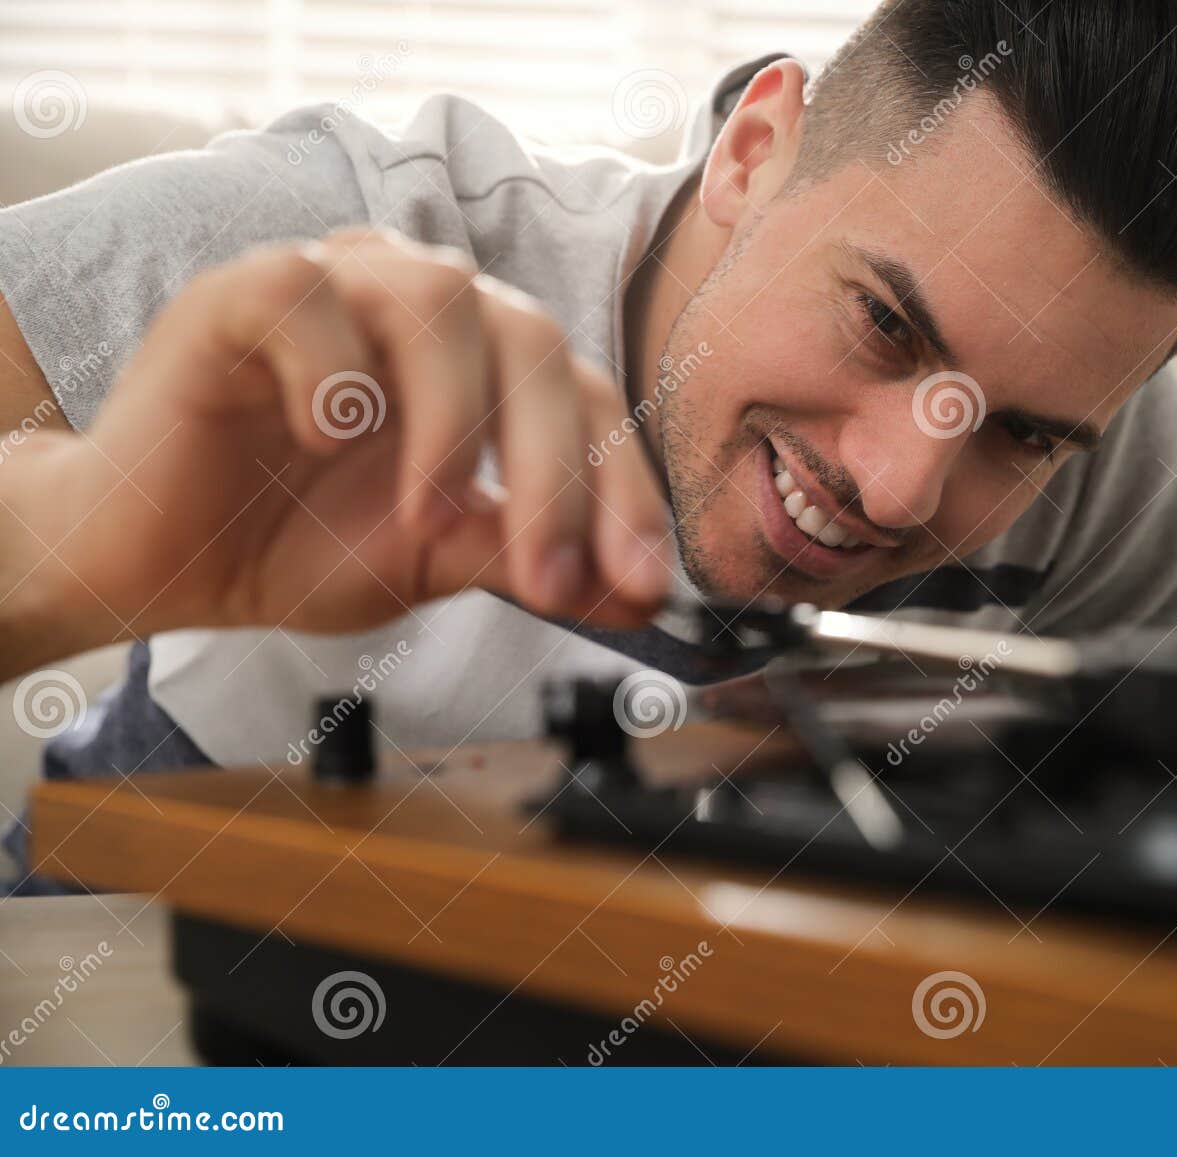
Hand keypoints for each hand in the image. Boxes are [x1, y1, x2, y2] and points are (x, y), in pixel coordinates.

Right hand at [10, 227, 671, 647]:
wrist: (162, 562)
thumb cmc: (297, 544)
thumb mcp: (436, 562)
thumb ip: (531, 560)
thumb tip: (645, 598)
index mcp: (486, 362)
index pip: (588, 400)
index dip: (623, 492)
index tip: (643, 586)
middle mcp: (426, 308)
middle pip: (536, 343)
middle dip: (556, 470)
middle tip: (547, 578)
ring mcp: (339, 286)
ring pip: (442, 299)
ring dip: (453, 419)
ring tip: (430, 517)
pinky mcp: (241, 290)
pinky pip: (309, 293)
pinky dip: (334, 370)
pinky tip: (320, 437)